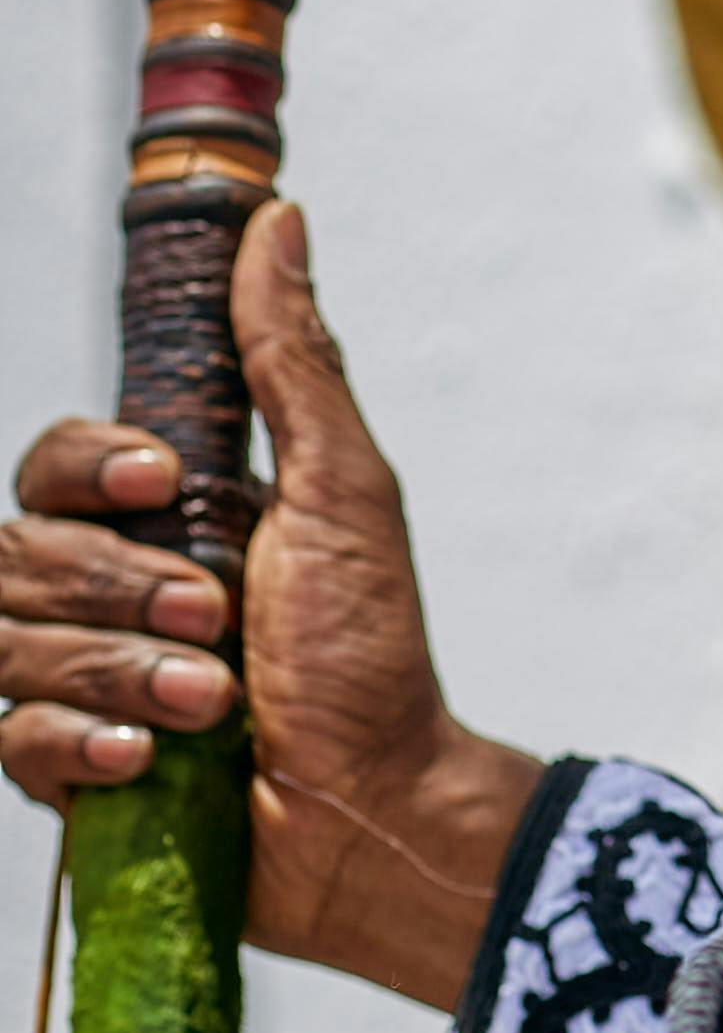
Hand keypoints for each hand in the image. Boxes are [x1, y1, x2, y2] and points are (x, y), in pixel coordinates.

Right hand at [1, 203, 541, 1006]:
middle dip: (118, 587)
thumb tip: (280, 225)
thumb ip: (292, 363)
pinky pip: (6, 736)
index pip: (52, 465)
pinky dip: (76, 743)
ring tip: (209, 700)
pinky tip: (143, 758)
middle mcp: (103, 594)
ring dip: (115, 669)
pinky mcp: (67, 772)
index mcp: (159, 520)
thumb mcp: (344, 493)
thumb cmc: (373, 653)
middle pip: (13, 552)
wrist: (376, 807)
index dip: (87, 468)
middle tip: (216, 618)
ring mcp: (75, 682)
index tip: (164, 481)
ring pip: (3, 643)